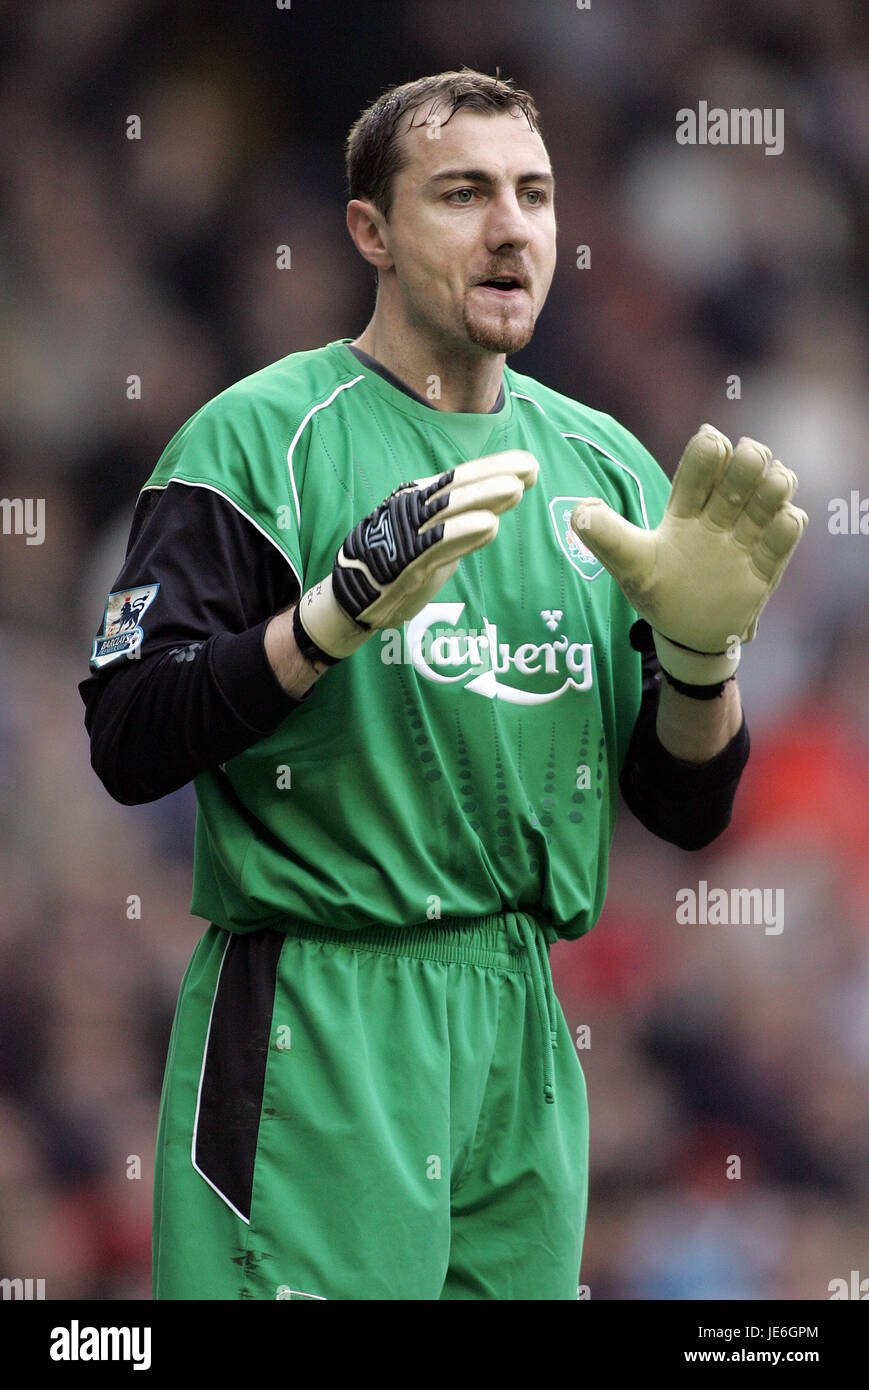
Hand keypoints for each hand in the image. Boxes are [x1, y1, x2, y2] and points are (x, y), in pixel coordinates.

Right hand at [294, 451, 538, 662]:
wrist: (353, 595)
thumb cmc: (396, 563)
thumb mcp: (433, 540)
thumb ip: (460, 529)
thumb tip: (495, 516)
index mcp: (419, 499)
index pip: (461, 478)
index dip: (494, 468)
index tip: (529, 463)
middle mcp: (412, 509)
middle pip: (457, 487)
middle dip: (494, 476)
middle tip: (530, 468)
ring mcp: (406, 534)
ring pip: (448, 510)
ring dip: (482, 498)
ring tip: (516, 489)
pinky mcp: (403, 563)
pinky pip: (436, 544)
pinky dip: (463, 533)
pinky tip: (490, 525)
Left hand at [570, 425, 806, 683]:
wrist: (688, 637)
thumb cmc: (657, 593)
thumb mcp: (629, 565)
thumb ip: (606, 536)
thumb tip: (579, 510)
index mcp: (685, 509)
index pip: (700, 468)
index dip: (708, 451)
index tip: (711, 440)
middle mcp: (719, 516)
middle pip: (741, 472)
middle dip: (749, 459)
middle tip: (750, 459)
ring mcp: (745, 539)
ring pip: (771, 494)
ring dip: (775, 484)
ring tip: (775, 485)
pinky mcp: (765, 567)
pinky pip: (786, 534)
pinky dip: (787, 524)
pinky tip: (782, 522)